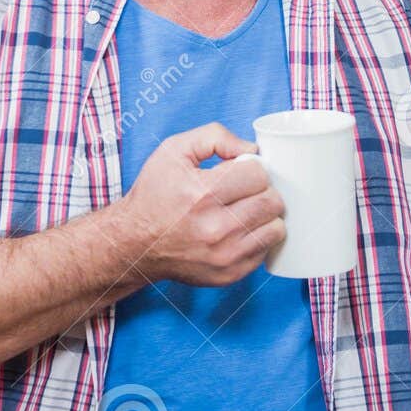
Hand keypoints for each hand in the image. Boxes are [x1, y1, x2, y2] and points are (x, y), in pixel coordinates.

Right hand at [116, 122, 285, 285]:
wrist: (134, 243)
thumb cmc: (155, 194)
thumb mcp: (174, 151)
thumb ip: (215, 137)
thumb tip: (252, 149)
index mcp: (202, 193)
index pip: (258, 174)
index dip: (251, 168)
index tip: (239, 173)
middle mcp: (215, 228)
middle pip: (272, 201)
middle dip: (263, 190)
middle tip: (246, 191)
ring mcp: (224, 255)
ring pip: (276, 227)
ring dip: (265, 215)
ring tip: (245, 210)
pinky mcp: (229, 274)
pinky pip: (266, 250)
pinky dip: (258, 238)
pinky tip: (239, 230)